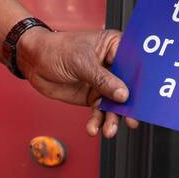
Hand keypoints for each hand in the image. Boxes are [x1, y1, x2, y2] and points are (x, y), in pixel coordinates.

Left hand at [17, 27, 139, 138]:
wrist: (33, 62)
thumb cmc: (56, 49)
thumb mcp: (81, 62)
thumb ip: (103, 79)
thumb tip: (123, 95)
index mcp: (115, 47)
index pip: (134, 64)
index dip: (140, 81)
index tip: (145, 98)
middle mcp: (112, 65)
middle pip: (128, 87)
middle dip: (129, 105)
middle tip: (132, 120)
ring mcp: (103, 82)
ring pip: (115, 103)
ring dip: (112, 118)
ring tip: (109, 130)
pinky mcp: (92, 96)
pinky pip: (100, 111)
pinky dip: (97, 121)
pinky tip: (93, 128)